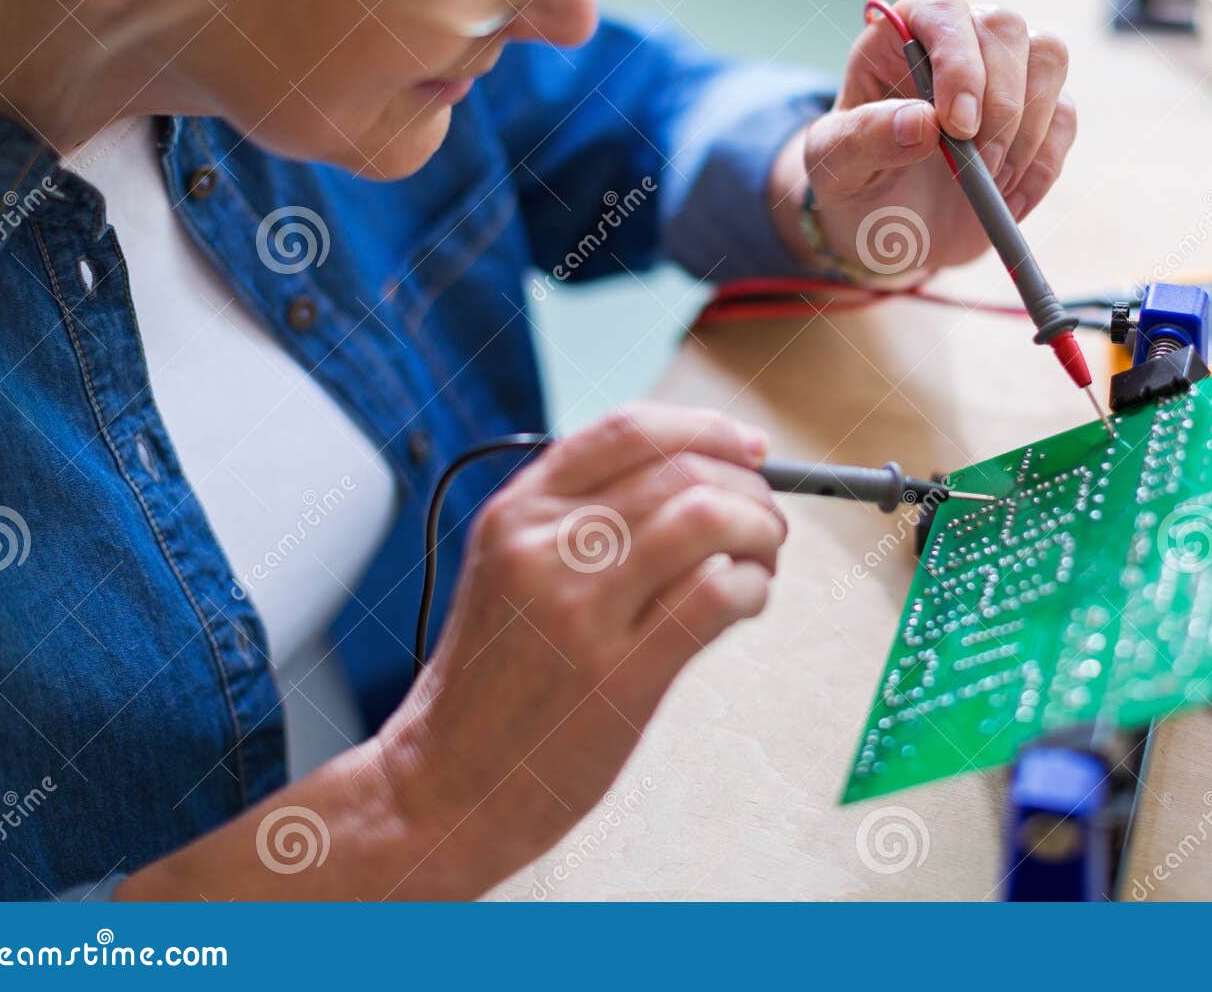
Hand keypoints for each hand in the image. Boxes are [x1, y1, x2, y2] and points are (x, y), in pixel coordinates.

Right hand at [381, 402, 786, 893]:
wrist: (445, 783)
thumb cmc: (493, 681)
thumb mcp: (508, 570)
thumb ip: (580, 518)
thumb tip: (696, 477)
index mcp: (518, 511)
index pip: (629, 429)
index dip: (707, 429)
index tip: (749, 448)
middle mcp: (544, 546)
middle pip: (681, 471)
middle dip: (748, 489)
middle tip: (767, 522)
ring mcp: (580, 608)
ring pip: (706, 520)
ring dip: (759, 531)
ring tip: (763, 560)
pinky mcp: (618, 673)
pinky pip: (716, 594)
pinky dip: (753, 587)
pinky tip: (748, 601)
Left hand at [775, 0, 1075, 280]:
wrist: (886, 232)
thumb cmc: (853, 186)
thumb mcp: (834, 168)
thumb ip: (863, 139)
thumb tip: (923, 122)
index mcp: (899, 39)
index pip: (944, 14)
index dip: (959, 63)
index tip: (957, 127)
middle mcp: (957, 43)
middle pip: (1006, 28)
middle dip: (1000, 103)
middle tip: (978, 166)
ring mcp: (1003, 76)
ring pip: (1048, 58)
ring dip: (1029, 128)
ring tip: (991, 184)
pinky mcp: (1037, 117)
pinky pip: (1065, 118)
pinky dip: (1043, 163)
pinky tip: (1009, 201)